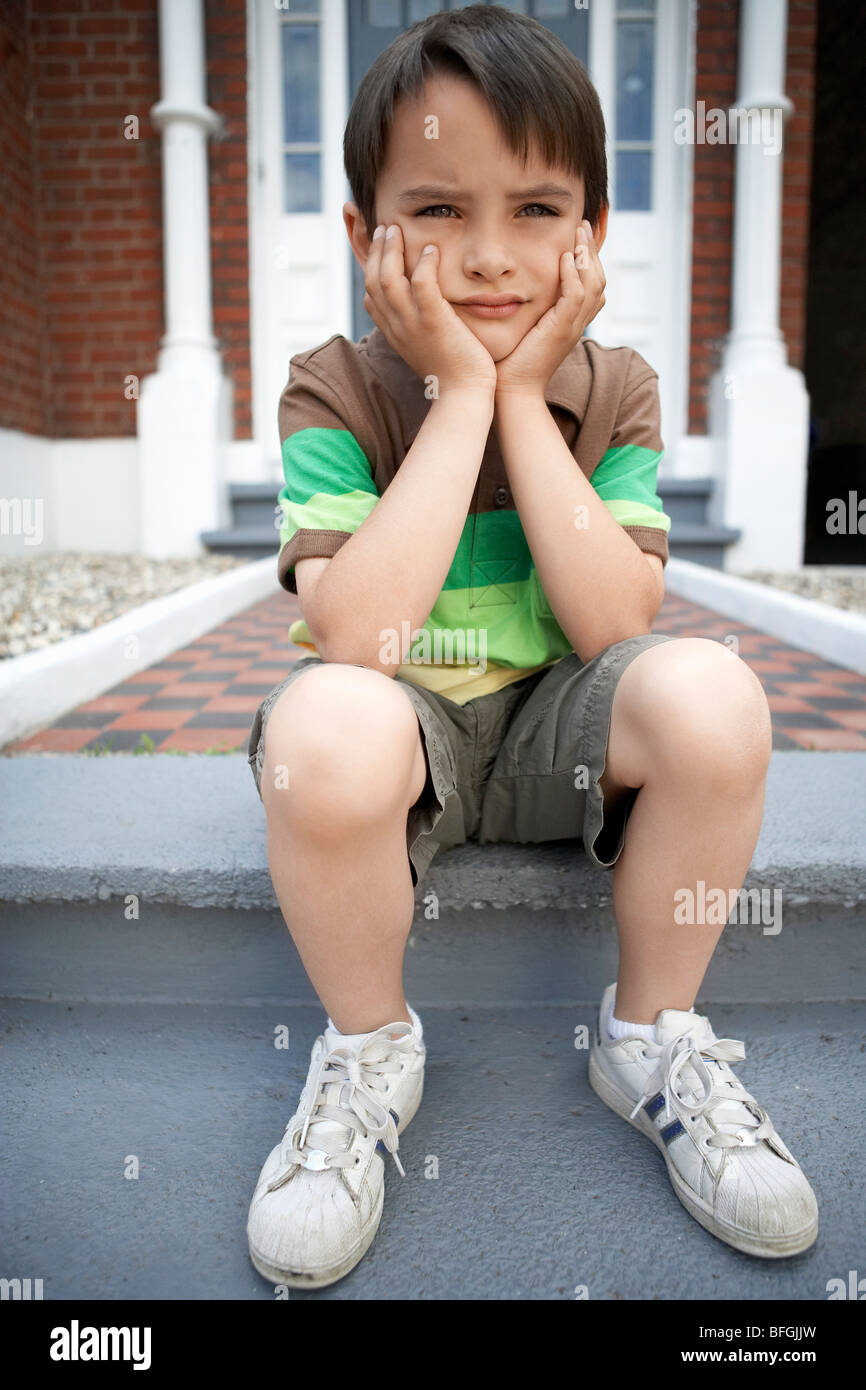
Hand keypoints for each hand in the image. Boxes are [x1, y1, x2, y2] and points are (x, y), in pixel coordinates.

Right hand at [363, 223, 497, 399]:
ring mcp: (413, 325)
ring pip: (388, 279)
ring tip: (397, 230)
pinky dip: (424, 264)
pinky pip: (422, 285)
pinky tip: (432, 249)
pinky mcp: (434, 323)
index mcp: (394, 334)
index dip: (370, 268)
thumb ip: (420, 327)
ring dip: (391, 250)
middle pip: (373, 282)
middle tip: (385, 229)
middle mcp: (397, 328)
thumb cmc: (453, 374)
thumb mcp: (428, 348)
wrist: (463, 396)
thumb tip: (423, 312)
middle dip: (377, 252)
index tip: (379, 247)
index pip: (371, 297)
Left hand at [494, 220, 605, 401]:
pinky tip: (566, 258)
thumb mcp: (523, 331)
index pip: (591, 287)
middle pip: (598, 281)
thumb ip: (527, 312)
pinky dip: (574, 276)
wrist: (511, 393)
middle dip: (593, 251)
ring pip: (593, 285)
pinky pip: (575, 297)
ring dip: (587, 256)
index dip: (589, 261)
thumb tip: (512, 292)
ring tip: (580, 233)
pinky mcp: (560, 331)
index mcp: (569, 324)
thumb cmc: (509, 366)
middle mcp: (576, 325)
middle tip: (584, 226)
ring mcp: (571, 328)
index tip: (579, 238)